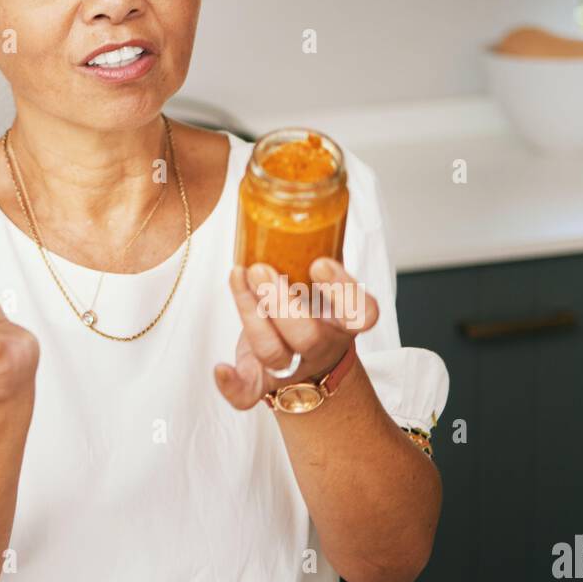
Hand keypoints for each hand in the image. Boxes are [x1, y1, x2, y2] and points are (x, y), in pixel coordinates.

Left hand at [214, 256, 377, 410]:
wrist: (308, 365)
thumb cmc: (311, 308)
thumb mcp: (323, 279)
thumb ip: (314, 245)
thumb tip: (293, 185)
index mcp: (344, 321)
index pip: (362, 314)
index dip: (343, 291)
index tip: (318, 262)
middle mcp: (322, 347)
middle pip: (309, 337)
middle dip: (282, 302)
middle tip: (261, 268)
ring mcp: (293, 368)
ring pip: (274, 355)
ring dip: (251, 315)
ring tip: (238, 275)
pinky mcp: (263, 383)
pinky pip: (249, 395)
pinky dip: (232, 385)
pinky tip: (220, 368)